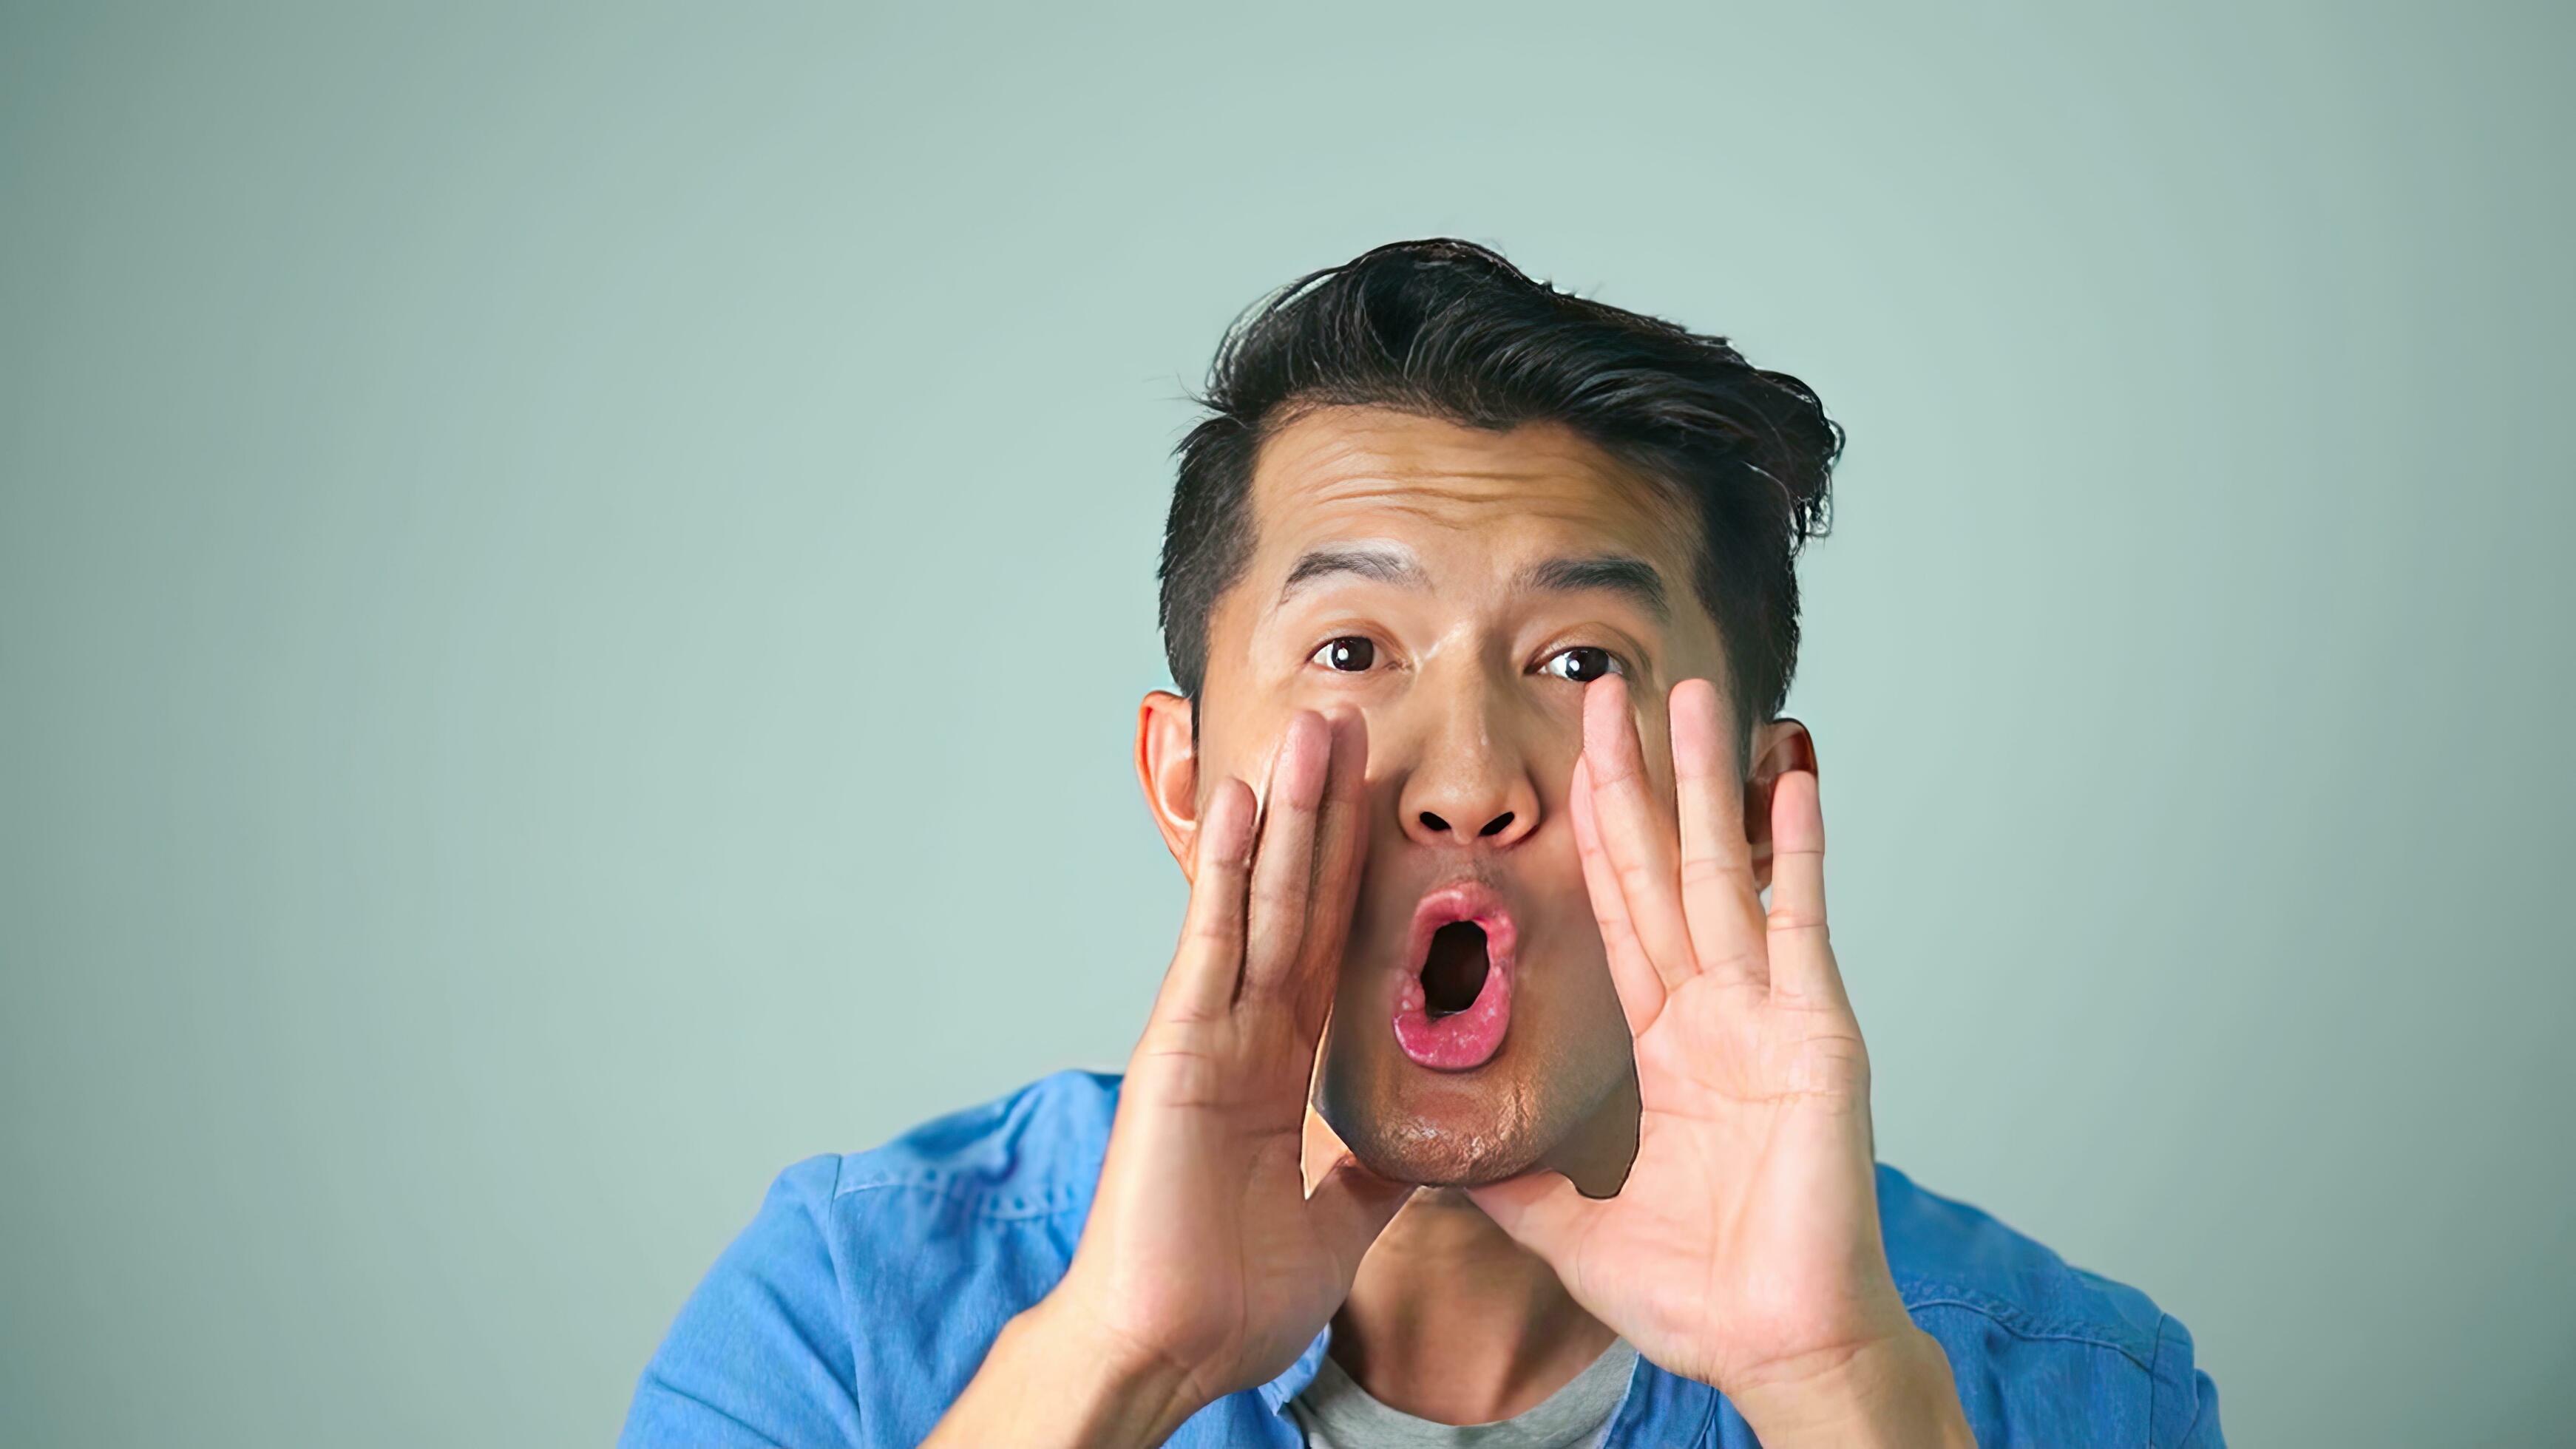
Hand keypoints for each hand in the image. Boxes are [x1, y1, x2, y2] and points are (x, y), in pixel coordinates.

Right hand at [926, 710, 1411, 1447]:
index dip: (1357, 865)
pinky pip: (1211, 944)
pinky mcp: (1178, 1048)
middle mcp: (1243, 1031)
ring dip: (1287, 811)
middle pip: (1297, 897)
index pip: (1330, 940)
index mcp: (1280, 1066)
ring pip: (1258, 899)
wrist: (1170, 1348)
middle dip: (1326, 809)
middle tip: (1351, 719)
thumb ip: (1376, 1173)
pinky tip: (1247, 804)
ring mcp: (1207, 1032)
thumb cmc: (1232, 1296)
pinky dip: (1228, 872)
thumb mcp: (1340, 1222)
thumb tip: (1423, 1152)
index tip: (1382, 793)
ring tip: (1311, 727)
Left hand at [1465, 677, 1970, 1445]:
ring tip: (1695, 696)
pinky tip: (1790, 777)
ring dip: (1709, 783)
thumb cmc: (1700, 1299)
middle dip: (1635, 780)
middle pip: (1665, 871)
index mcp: (1670, 1050)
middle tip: (1609, 689)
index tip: (1574, 761)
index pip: (1619, 915)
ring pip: (1726, 873)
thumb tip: (1438, 1161)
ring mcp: (1771, 1015)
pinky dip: (1800, 848)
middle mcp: (1719, 1016)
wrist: (1777, 1350)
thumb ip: (1513, 1185)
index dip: (1594, 836)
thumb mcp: (1572, 1230)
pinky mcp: (1817, 1033)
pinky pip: (1802, 924)